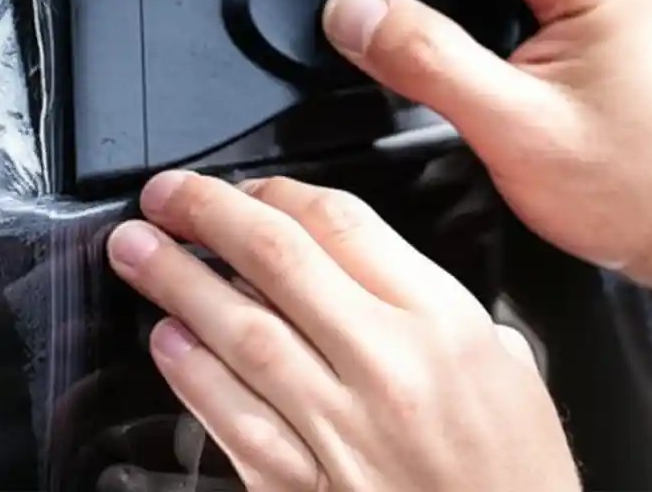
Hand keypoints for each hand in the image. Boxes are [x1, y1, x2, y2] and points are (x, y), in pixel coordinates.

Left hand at [107, 171, 579, 490]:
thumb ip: (448, 314)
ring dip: (177, 283)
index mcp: (443, 323)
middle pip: (277, 259)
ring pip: (242, 331)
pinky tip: (167, 341)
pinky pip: (234, 417)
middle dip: (208, 215)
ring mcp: (342, 429)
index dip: (275, 192)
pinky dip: (192, 374)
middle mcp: (388, 366)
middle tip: (165, 197)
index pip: (340, 223)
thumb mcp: (514, 376)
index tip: (243, 188)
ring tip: (137, 251)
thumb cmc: (514, 480)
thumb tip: (385, 272)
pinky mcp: (302, 487)